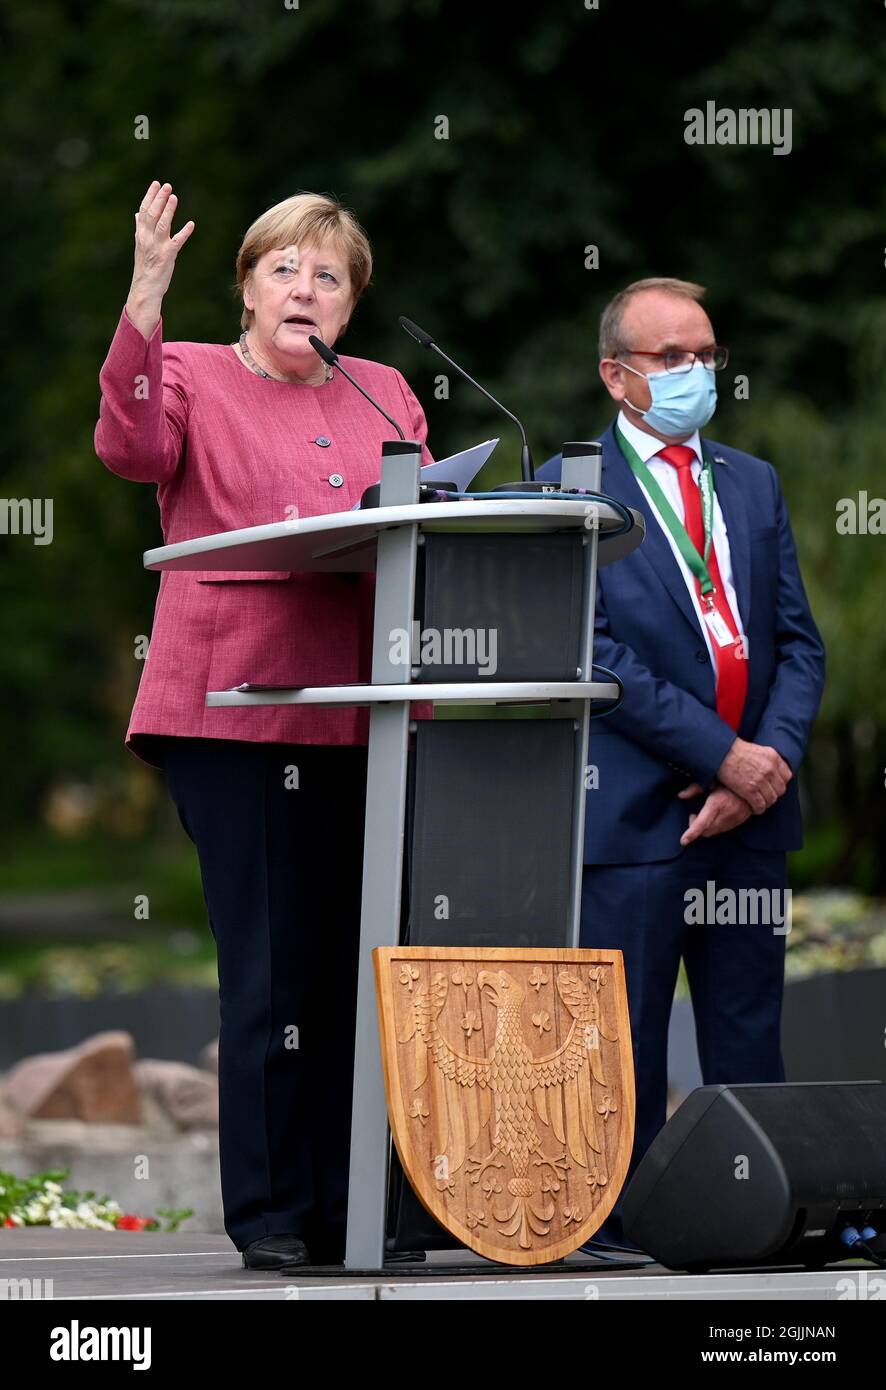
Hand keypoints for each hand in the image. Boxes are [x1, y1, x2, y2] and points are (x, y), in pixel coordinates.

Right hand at [126, 181, 194, 337]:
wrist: (145, 288)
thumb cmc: (145, 266)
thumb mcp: (140, 245)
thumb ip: (140, 228)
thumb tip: (137, 214)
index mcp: (140, 234)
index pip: (144, 211)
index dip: (150, 196)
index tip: (156, 184)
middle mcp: (147, 239)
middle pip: (152, 214)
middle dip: (159, 199)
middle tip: (167, 186)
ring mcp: (157, 247)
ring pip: (162, 225)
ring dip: (168, 210)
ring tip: (174, 197)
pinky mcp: (167, 256)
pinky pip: (177, 242)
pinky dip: (184, 232)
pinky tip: (191, 224)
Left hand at [680, 783, 752, 844]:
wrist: (753, 784)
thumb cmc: (729, 779)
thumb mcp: (711, 779)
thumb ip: (694, 788)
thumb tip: (680, 795)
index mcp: (716, 804)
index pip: (702, 823)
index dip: (691, 833)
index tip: (683, 841)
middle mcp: (726, 815)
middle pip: (706, 832)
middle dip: (696, 827)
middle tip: (693, 816)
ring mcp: (734, 820)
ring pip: (714, 832)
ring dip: (706, 827)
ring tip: (704, 814)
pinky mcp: (739, 822)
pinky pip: (723, 830)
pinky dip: (715, 826)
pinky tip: (715, 816)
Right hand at [716, 737, 791, 813]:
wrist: (719, 752)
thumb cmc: (734, 750)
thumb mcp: (757, 750)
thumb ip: (768, 761)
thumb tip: (773, 772)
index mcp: (773, 757)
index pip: (787, 776)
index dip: (780, 783)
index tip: (772, 786)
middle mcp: (770, 769)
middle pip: (780, 789)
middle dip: (773, 794)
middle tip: (765, 796)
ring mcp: (761, 780)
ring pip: (771, 799)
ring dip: (765, 803)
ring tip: (758, 803)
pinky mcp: (750, 790)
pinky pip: (760, 805)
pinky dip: (757, 809)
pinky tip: (753, 808)